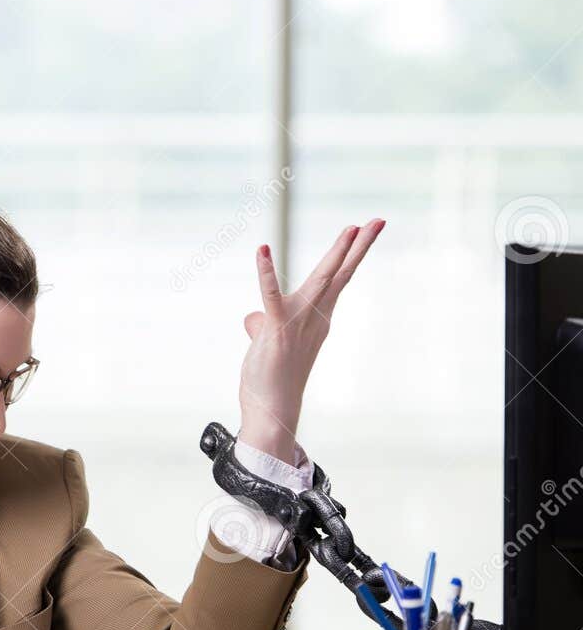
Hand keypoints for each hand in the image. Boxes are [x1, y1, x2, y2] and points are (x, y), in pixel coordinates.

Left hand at [236, 219, 384, 463]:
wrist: (271, 409)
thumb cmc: (270, 379)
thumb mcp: (267, 345)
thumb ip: (262, 325)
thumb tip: (251, 318)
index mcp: (317, 318)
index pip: (337, 280)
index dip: (350, 254)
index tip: (364, 229)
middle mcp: (314, 317)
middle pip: (340, 275)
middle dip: (359, 246)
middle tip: (378, 220)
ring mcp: (298, 322)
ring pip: (321, 281)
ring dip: (336, 254)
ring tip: (351, 227)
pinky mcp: (276, 328)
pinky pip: (271, 295)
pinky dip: (266, 271)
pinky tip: (263, 249)